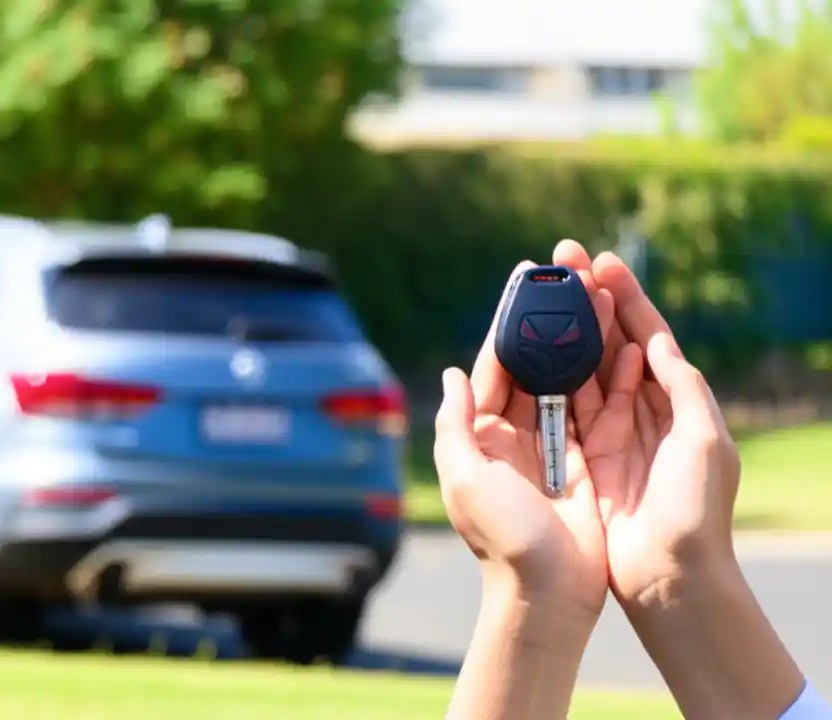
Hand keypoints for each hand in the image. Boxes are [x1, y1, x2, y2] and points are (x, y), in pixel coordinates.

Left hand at [434, 261, 621, 613]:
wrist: (549, 594)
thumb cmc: (503, 538)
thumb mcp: (465, 477)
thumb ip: (455, 423)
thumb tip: (451, 374)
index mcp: (480, 435)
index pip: (494, 367)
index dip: (510, 326)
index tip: (525, 284)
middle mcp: (513, 435)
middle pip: (533, 366)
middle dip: (551, 324)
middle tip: (569, 278)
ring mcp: (551, 447)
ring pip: (566, 380)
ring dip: (582, 341)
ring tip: (599, 297)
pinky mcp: (586, 461)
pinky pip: (596, 409)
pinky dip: (607, 377)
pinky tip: (622, 345)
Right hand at [550, 241, 740, 602]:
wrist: (670, 576)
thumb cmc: (695, 509)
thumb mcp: (704, 439)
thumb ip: (681, 386)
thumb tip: (655, 341)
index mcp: (679, 403)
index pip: (650, 336)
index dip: (626, 298)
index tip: (601, 264)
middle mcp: (645, 413)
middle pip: (613, 345)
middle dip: (589, 303)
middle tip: (564, 263)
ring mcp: (612, 435)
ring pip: (586, 370)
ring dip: (569, 332)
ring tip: (550, 293)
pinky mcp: (584, 458)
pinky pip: (566, 409)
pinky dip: (553, 378)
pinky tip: (541, 349)